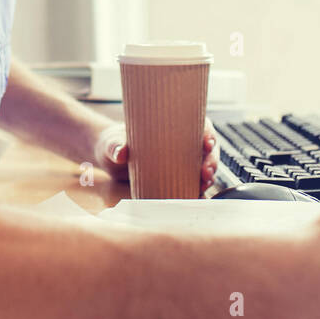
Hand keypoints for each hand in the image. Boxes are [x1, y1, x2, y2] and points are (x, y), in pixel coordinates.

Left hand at [91, 117, 219, 193]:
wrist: (108, 159)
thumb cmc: (112, 143)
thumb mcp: (112, 143)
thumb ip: (115, 146)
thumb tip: (121, 153)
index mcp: (171, 125)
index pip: (198, 124)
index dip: (208, 132)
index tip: (207, 142)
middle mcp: (180, 141)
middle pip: (206, 148)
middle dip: (211, 159)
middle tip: (206, 171)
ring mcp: (179, 159)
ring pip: (203, 165)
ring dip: (209, 175)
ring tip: (204, 184)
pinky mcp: (175, 176)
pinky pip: (192, 181)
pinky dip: (198, 188)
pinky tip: (198, 194)